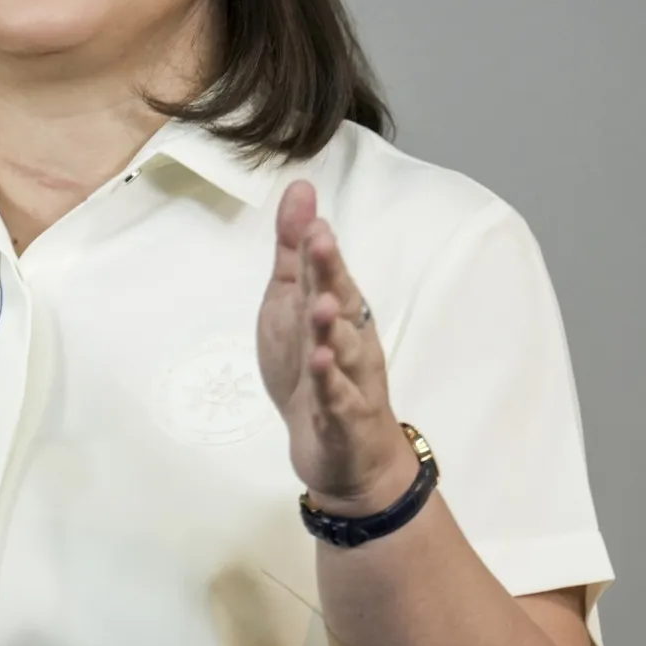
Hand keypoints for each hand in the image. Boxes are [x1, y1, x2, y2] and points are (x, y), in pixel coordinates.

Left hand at [257, 181, 417, 514]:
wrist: (344, 453)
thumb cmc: (316, 369)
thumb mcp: (294, 305)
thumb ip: (296, 254)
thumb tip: (300, 191)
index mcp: (340, 312)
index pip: (330, 275)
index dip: (320, 251)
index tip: (314, 222)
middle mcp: (351, 341)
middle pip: (342, 303)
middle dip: (331, 273)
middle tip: (320, 242)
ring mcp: (349, 380)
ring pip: (343, 350)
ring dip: (332, 328)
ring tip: (321, 306)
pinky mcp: (343, 418)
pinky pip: (337, 399)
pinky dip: (329, 383)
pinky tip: (320, 365)